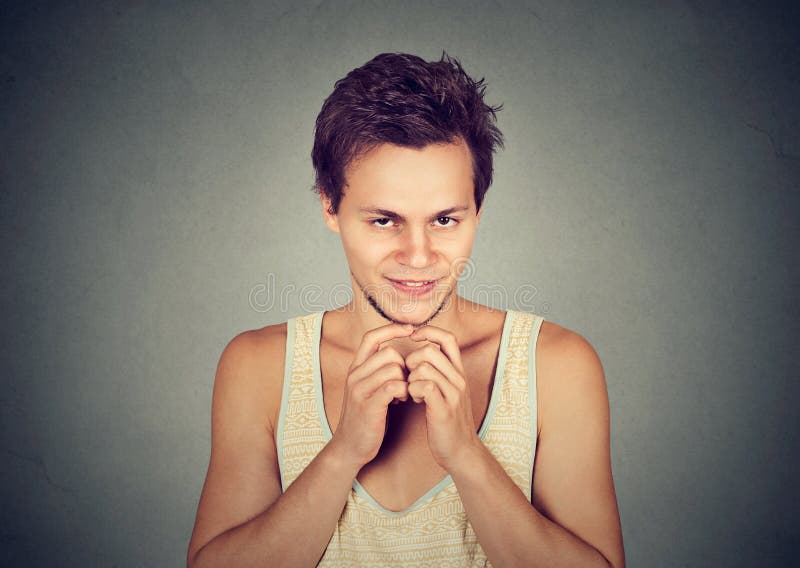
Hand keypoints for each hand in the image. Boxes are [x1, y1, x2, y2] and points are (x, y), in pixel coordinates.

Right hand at [329, 323, 413, 468]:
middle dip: (404, 366)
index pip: (371, 336)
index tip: (411, 329)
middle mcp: (355, 375)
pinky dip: (404, 392)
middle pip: (388, 352)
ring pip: (393, 369)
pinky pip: (393, 386)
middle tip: (406, 382)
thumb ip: (379, 371)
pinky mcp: (368, 405)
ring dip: (406, 381)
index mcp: (356, 368)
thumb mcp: (369, 388)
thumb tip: (402, 355)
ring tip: (404, 394)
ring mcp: (359, 389)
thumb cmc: (366, 415)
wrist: (350, 446)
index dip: (392, 329)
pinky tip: (402, 401)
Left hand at [405, 326, 481, 471]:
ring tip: (413, 391)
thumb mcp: (446, 391)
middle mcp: (459, 379)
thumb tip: (418, 356)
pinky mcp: (444, 409)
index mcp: (458, 372)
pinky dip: (413, 390)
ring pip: (425, 367)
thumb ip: (437, 373)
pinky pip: (424, 386)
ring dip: (411, 378)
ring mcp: (453, 394)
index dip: (428, 332)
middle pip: (431, 350)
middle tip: (410, 377)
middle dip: (412, 361)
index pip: (447, 338)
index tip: (413, 337)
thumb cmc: (447, 420)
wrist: (461, 451)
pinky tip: (415, 400)